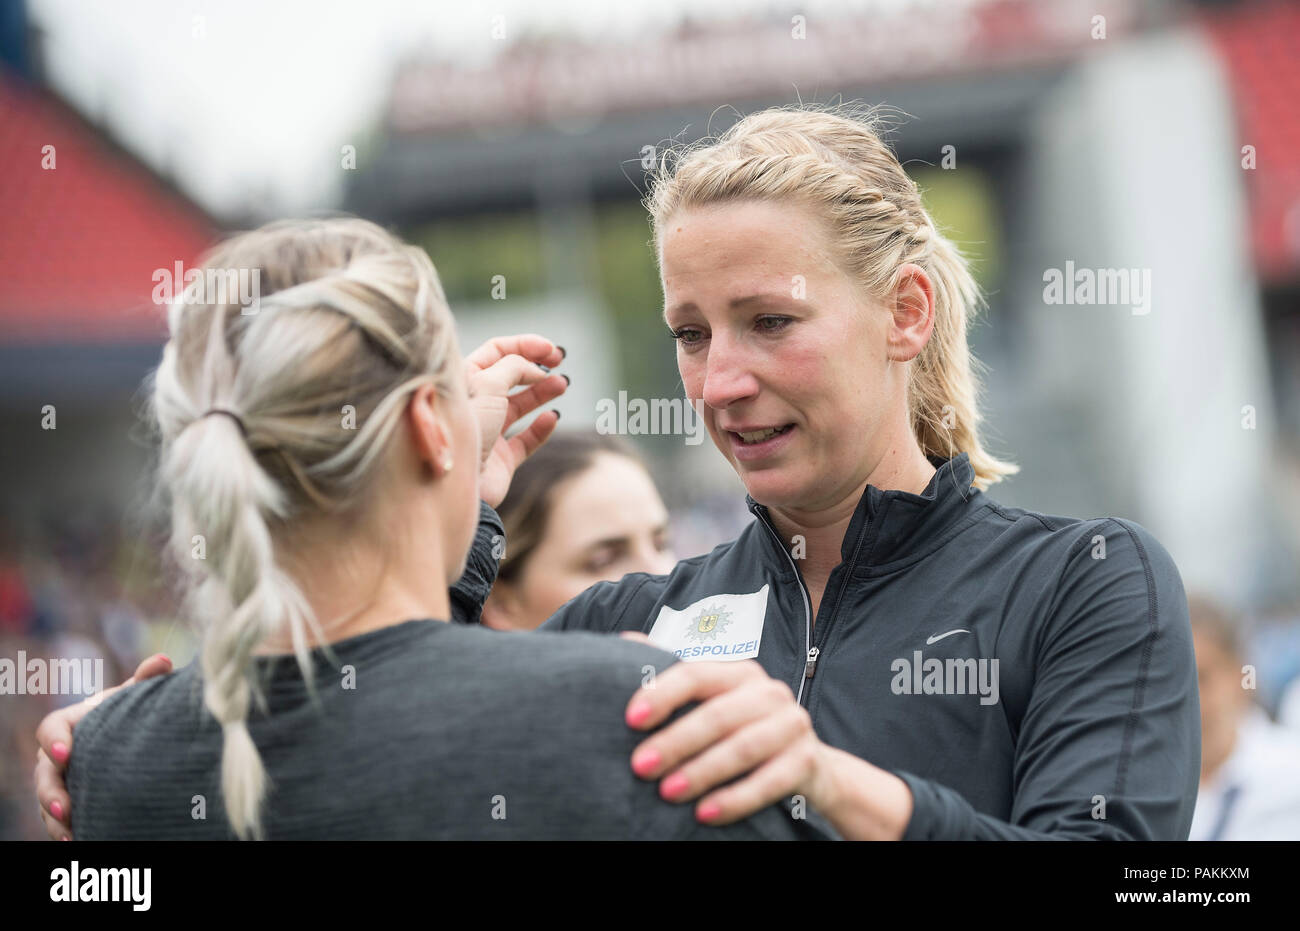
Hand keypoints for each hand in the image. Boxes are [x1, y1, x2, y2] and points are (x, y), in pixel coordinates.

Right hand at [34, 653, 172, 840]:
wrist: (125, 740)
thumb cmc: (126, 714)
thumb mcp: (134, 698)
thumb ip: (145, 679)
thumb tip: (165, 660)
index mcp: (69, 724)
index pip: (50, 729)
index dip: (54, 741)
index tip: (66, 753)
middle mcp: (56, 755)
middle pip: (44, 774)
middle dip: (51, 792)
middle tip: (66, 808)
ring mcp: (60, 781)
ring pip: (48, 802)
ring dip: (56, 820)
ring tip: (71, 835)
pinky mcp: (68, 804)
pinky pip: (60, 821)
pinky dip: (67, 832)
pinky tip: (80, 842)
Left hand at [463, 334, 567, 507]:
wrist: (453, 485)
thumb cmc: (463, 429)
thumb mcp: (487, 385)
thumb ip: (514, 367)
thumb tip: (536, 367)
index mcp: (461, 381)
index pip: (495, 352)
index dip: (524, 345)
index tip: (550, 349)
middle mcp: (472, 406)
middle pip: (508, 377)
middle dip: (535, 367)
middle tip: (560, 361)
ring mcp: (487, 434)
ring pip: (518, 406)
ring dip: (542, 393)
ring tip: (563, 385)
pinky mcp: (499, 461)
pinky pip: (525, 440)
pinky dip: (541, 428)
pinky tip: (552, 417)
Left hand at [622, 654, 834, 824]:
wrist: (807, 765)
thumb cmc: (744, 729)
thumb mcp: (714, 701)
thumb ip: (675, 677)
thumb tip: (625, 638)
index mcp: (739, 674)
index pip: (696, 675)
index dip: (663, 694)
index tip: (631, 719)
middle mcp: (768, 693)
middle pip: (717, 715)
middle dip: (675, 742)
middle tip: (640, 766)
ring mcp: (792, 725)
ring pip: (743, 747)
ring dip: (702, 771)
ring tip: (667, 793)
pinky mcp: (806, 760)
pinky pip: (770, 782)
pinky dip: (736, 799)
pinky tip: (705, 814)